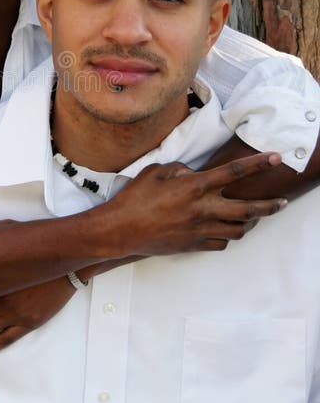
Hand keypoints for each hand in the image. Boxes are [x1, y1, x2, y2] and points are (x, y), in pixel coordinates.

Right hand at [111, 151, 286, 255]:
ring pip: (238, 230)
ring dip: (249, 223)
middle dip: (270, 206)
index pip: (235, 172)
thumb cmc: (135, 198)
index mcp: (195, 186)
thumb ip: (180, 169)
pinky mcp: (193, 245)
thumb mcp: (156, 171)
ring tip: (252, 217)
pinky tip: (225, 230)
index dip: (258, 164)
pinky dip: (227, 236)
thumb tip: (191, 173)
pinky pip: (221, 243)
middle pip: (249, 209)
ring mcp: (200, 229)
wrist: (121, 230)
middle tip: (282, 203)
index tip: (276, 158)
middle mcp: (203, 208)